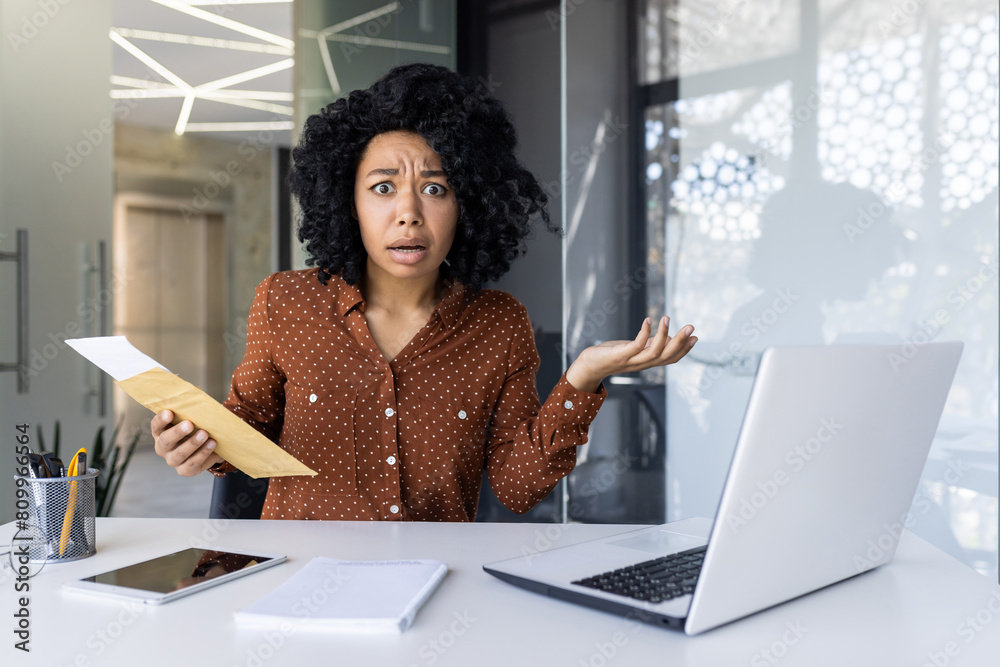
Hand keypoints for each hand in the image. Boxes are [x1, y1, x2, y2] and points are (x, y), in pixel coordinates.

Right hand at [151, 410, 223, 476]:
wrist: (204, 446)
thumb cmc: (194, 428)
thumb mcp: (190, 420)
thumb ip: (191, 413)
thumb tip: (201, 405)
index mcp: (160, 432)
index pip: (156, 425)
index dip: (161, 419)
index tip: (169, 412)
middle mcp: (163, 447)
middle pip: (166, 441)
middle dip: (177, 432)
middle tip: (189, 424)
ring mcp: (173, 460)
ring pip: (180, 454)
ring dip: (192, 443)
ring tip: (204, 434)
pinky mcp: (184, 470)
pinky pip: (193, 464)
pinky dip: (203, 453)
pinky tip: (212, 444)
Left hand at [566, 316, 697, 391]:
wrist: (590, 365)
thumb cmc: (612, 355)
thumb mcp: (634, 349)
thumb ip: (650, 345)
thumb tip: (668, 337)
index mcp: (647, 362)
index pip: (671, 358)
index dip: (684, 350)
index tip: (695, 337)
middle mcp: (642, 364)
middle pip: (667, 355)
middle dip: (681, 341)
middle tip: (691, 327)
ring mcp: (632, 360)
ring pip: (655, 352)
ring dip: (664, 334)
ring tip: (668, 317)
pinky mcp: (621, 355)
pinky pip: (636, 345)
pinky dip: (644, 332)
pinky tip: (648, 320)